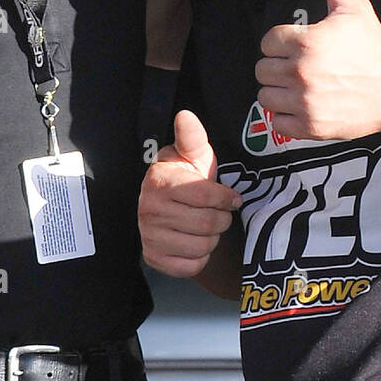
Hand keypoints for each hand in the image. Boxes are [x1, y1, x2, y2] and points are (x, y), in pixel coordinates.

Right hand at [139, 110, 241, 277]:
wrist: (173, 208)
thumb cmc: (188, 178)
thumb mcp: (193, 155)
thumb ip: (192, 137)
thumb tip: (185, 115)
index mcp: (159, 181)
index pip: (207, 196)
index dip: (226, 198)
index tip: (231, 198)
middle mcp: (149, 209)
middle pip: (208, 224)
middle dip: (221, 219)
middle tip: (217, 212)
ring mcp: (148, 236)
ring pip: (202, 246)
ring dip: (212, 238)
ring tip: (205, 225)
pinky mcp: (153, 258)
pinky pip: (191, 266)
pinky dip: (200, 257)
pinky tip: (194, 241)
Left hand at [256, 0, 380, 141]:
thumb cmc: (373, 46)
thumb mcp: (353, 7)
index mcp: (306, 42)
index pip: (268, 42)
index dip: (281, 42)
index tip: (297, 45)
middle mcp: (301, 73)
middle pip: (262, 69)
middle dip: (277, 66)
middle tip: (298, 65)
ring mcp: (305, 102)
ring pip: (265, 97)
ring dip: (278, 92)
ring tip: (298, 86)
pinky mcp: (311, 127)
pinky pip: (277, 124)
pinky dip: (286, 117)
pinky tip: (302, 106)